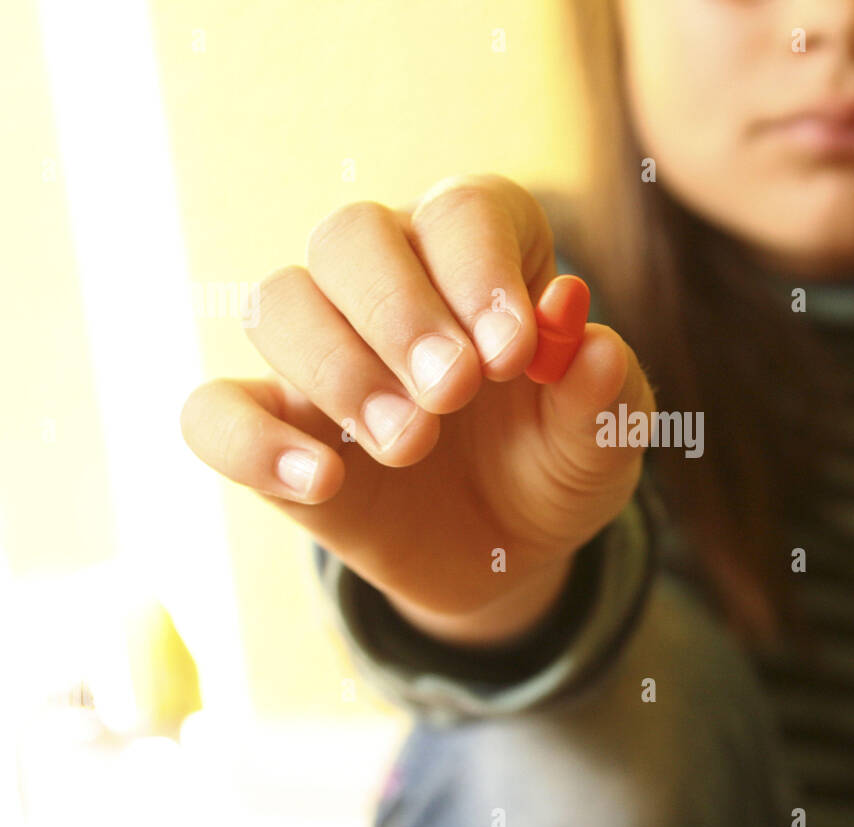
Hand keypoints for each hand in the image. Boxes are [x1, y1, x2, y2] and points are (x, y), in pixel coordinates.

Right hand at [181, 175, 654, 643]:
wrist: (504, 552)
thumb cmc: (553, 466)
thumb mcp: (600, 445)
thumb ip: (604, 396)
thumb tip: (592, 344)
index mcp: (480, 258)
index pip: (460, 212)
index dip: (480, 271)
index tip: (514, 355)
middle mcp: (392, 284)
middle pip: (350, 234)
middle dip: (399, 312)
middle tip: (453, 393)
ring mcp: (322, 352)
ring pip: (278, 302)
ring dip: (339, 369)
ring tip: (411, 442)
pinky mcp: (276, 427)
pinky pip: (214, 411)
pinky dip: (252, 441)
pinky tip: (324, 481)